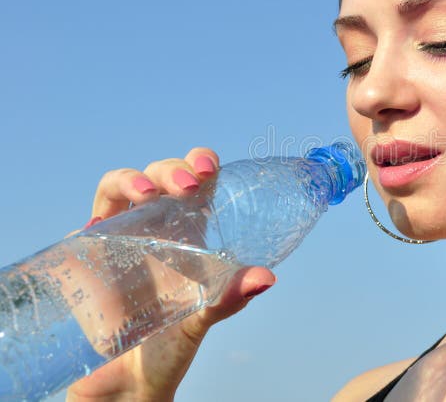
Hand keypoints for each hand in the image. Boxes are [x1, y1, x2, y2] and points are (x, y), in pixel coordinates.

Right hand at [66, 147, 275, 400]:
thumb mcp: (205, 315)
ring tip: (145, 194)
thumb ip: (231, 296)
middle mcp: (152, 226)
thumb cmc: (173, 342)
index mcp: (188, 231)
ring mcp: (117, 238)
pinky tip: (96, 227)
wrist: (131, 384)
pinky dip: (90, 222)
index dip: (200, 161)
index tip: (208, 166)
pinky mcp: (86, 259)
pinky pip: (83, 230)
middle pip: (158, 176)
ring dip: (129, 180)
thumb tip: (267, 278)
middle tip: (186, 185)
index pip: (196, 181)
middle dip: (169, 169)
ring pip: (116, 188)